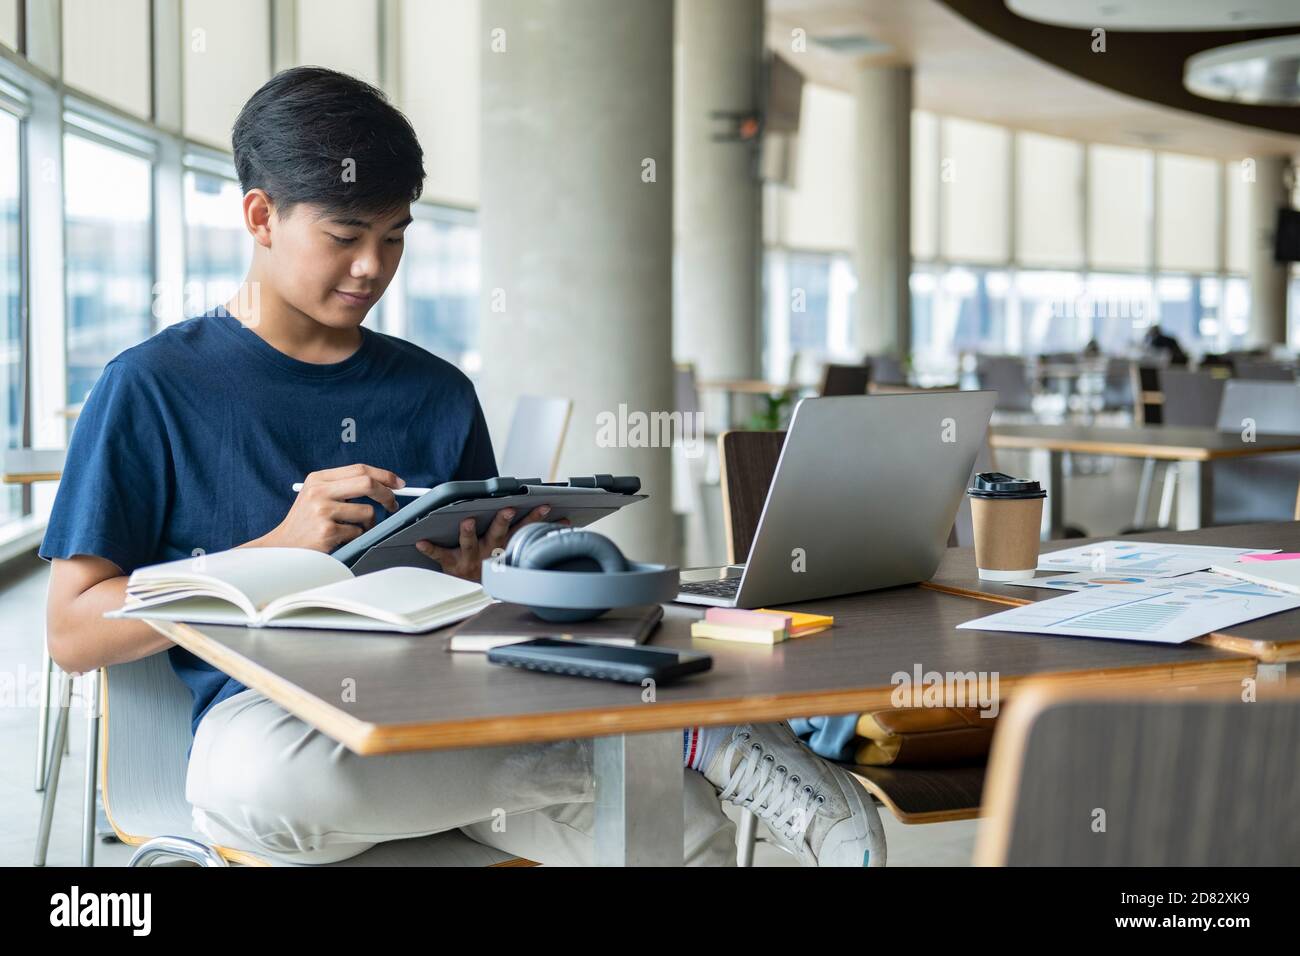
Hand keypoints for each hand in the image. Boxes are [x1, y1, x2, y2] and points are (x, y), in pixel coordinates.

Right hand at [249, 464, 403, 552]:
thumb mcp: (317, 496)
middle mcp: (318, 491)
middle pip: (367, 484)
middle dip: (387, 495)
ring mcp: (322, 511)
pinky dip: (356, 537)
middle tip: (393, 505)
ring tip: (354, 529)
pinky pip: (359, 533)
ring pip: (367, 512)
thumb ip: (344, 487)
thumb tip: (385, 485)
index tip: (398, 483)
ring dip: (369, 525)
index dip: (384, 475)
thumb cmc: (307, 522)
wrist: (283, 547)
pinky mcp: (327, 532)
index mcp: (318, 479)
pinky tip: (341, 539)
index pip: (360, 469)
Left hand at [416, 505, 563, 581]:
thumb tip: (566, 522)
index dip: (535, 518)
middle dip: (503, 519)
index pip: (524, 529)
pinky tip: (419, 542)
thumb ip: (536, 535)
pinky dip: (429, 548)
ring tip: (467, 521)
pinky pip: (438, 554)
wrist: (473, 590)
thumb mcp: (514, 552)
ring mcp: (470, 557)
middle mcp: (489, 550)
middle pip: (498, 532)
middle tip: (507, 508)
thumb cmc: (492, 564)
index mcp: (505, 546)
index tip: (547, 507)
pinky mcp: (450, 563)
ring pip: (470, 542)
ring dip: (469, 531)